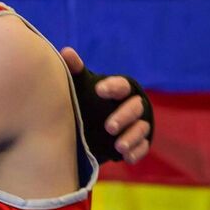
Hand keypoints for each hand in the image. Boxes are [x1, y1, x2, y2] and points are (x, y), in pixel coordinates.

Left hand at [60, 47, 152, 163]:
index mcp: (120, 89)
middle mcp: (132, 105)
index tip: (100, 91)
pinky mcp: (139, 142)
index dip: (113, 87)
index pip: (122, 85)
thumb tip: (66, 52)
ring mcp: (138, 124)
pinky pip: (144, 146)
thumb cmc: (87, 101)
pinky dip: (137, 152)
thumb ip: (74, 71)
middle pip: (135, 107)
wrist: (89, 128)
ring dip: (132, 137)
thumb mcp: (80, 87)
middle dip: (124, 116)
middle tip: (109, 127)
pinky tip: (126, 158)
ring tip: (118, 146)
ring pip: (142, 128)